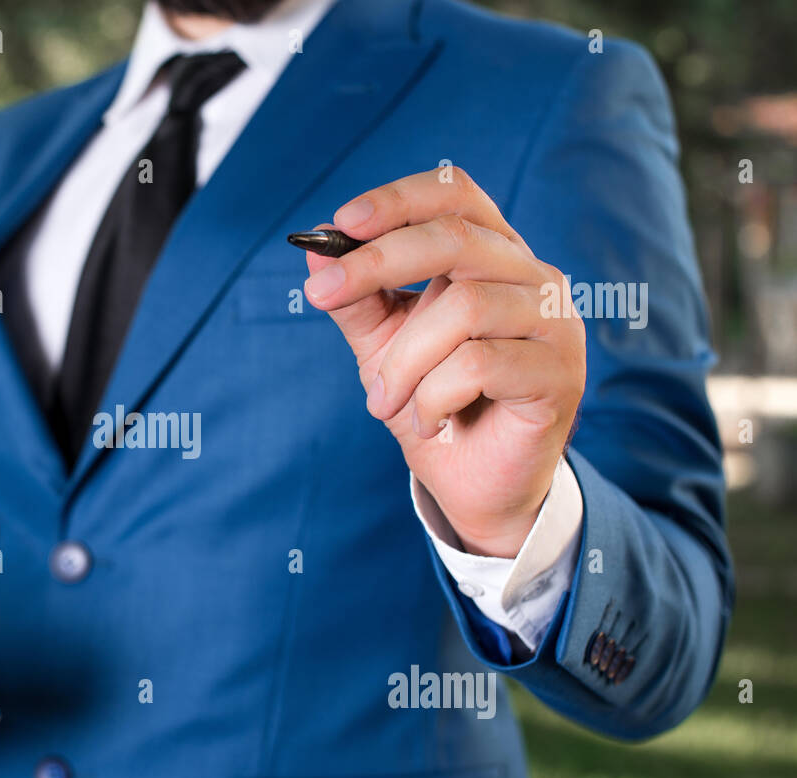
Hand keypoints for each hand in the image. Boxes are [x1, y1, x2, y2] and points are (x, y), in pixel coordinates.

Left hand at [303, 167, 584, 556]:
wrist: (473, 483)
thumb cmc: (432, 404)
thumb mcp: (382, 347)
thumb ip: (356, 300)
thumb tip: (315, 252)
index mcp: (494, 256)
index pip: (457, 195)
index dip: (400, 199)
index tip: (342, 222)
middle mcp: (534, 277)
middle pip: (457, 238)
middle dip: (377, 262)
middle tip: (322, 296)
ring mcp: (555, 323)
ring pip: (464, 309)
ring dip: (403, 361)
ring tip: (383, 401)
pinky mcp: (561, 374)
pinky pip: (478, 366)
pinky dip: (432, 397)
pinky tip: (429, 422)